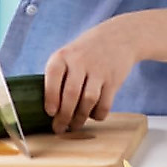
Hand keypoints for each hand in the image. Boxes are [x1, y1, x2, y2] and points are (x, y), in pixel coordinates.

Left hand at [44, 18, 139, 133]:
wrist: (118, 38)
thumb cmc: (85, 52)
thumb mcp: (67, 55)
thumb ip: (59, 76)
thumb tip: (49, 110)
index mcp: (63, 56)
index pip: (53, 76)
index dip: (50, 96)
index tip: (50, 112)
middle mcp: (80, 61)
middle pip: (71, 93)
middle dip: (64, 116)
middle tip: (59, 128)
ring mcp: (98, 70)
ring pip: (88, 100)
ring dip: (80, 118)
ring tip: (74, 126)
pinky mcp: (113, 80)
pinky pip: (105, 104)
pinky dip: (98, 115)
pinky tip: (92, 116)